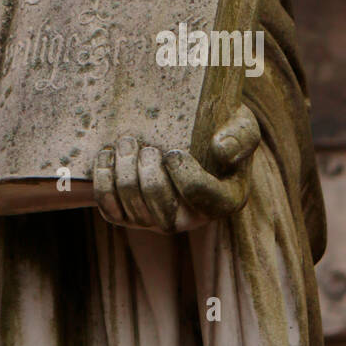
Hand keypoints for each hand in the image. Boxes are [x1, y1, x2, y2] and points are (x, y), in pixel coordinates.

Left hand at [93, 105, 260, 232]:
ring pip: (130, 202)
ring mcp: (156, 219)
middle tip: (143, 144)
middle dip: (146, 171)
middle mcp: (188, 218)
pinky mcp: (129, 215)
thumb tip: (221, 148)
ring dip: (123, 168)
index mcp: (221, 201)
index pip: (199, 197)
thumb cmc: (221, 130)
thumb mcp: (242, 126)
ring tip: (127, 142)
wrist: (192, 135)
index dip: (183, 175)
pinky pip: (108, 207)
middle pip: (158, 203)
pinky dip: (103, 180)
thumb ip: (240, 136)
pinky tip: (107, 154)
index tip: (174, 152)